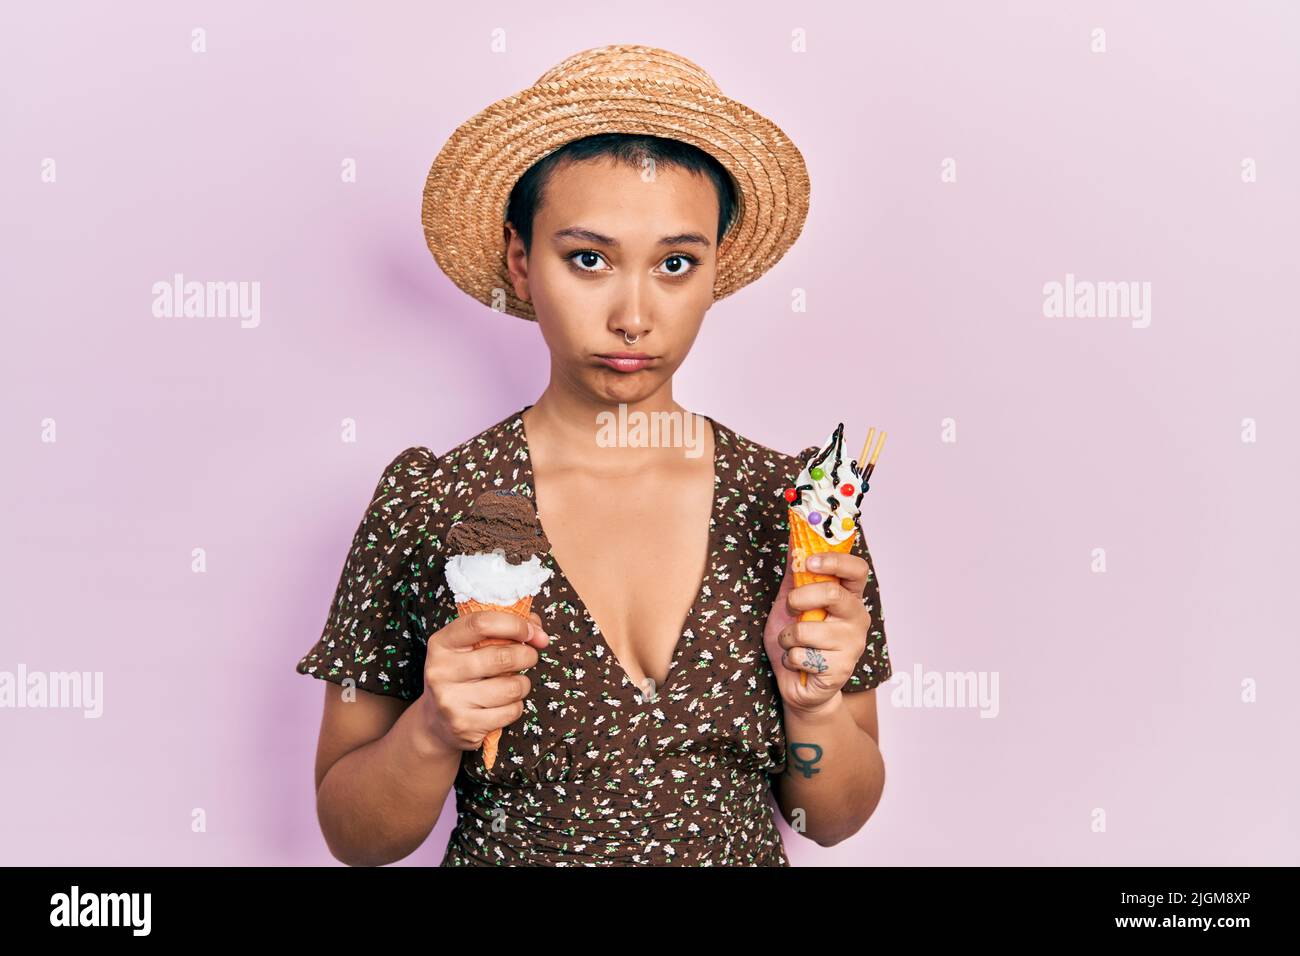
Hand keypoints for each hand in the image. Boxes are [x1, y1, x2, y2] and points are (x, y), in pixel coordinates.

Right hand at [418, 609, 549, 755]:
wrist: (435, 722)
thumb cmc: (461, 676)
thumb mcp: (469, 647)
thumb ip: (502, 630)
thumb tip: (538, 631)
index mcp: (442, 643)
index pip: (482, 623)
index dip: (514, 624)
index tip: (530, 631)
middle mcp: (441, 671)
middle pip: (502, 657)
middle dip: (527, 655)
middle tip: (528, 657)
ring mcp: (451, 700)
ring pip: (512, 687)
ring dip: (522, 684)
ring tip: (511, 684)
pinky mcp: (465, 725)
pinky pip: (511, 711)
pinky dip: (515, 706)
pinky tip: (502, 704)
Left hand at [762, 551, 872, 716]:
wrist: (798, 683)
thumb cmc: (798, 639)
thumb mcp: (791, 601)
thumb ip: (796, 571)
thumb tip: (795, 535)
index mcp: (850, 597)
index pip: (857, 570)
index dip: (834, 561)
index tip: (809, 562)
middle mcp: (857, 619)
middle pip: (831, 594)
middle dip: (799, 599)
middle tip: (791, 608)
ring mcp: (852, 646)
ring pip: (807, 630)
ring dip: (787, 637)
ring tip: (793, 644)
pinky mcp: (840, 670)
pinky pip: (801, 656)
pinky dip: (790, 659)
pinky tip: (799, 664)